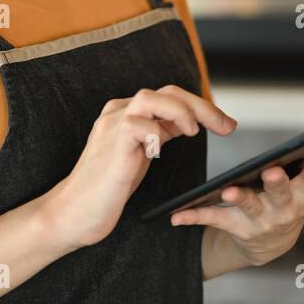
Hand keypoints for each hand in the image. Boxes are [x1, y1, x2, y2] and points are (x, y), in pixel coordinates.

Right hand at [48, 84, 236, 249]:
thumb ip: (160, 133)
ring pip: (152, 97)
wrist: (75, 211)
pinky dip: (158, 132)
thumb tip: (190, 122)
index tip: (225, 124)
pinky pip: (140, 124)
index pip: (171, 96)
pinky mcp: (112, 142)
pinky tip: (165, 148)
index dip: (201, 106)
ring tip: (196, 131)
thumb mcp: (142, 153)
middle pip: (167, 92)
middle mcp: (120, 111)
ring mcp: (113, 123)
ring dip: (182, 111)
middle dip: (202, 106)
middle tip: (227, 126)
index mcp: (128, 113)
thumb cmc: (109, 187)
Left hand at [171, 110, 303, 268]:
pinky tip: (177, 215)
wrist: (269, 242)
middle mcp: (285, 210)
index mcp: (303, 193)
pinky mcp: (237, 228)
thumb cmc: (286, 197)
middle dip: (277, 183)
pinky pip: (214, 219)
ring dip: (240, 198)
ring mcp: (261, 221)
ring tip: (229, 190)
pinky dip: (195, 216)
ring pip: (249, 207)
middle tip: (272, 172)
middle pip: (281, 193)